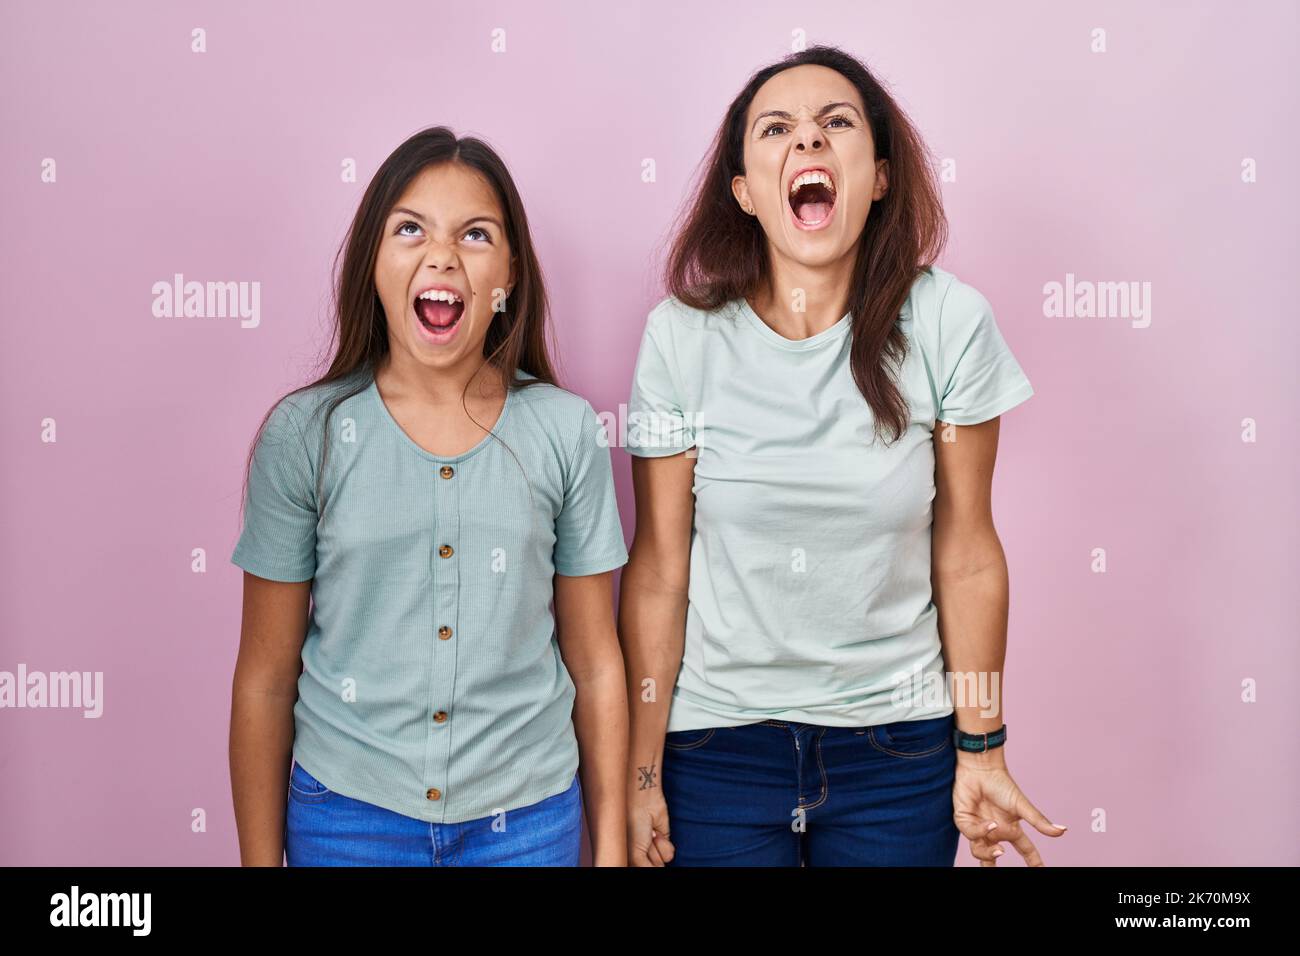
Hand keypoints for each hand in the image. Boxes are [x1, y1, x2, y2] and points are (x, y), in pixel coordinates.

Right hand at [627, 789, 674, 866]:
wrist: (643, 803)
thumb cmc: (632, 825)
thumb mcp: (635, 856)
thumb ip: (645, 869)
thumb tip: (658, 871)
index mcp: (626, 859)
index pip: (637, 870)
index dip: (643, 866)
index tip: (638, 858)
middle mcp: (638, 857)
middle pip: (650, 869)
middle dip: (648, 858)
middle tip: (642, 843)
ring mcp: (651, 850)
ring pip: (660, 865)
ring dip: (656, 851)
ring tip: (648, 837)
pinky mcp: (663, 842)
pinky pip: (669, 856)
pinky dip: (664, 845)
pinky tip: (656, 834)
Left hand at [952, 750, 1066, 865]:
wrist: (981, 768)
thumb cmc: (1001, 784)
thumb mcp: (1022, 805)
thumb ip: (1039, 821)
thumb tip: (1063, 831)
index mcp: (1011, 829)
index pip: (1026, 850)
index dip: (1034, 861)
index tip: (1042, 870)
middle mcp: (995, 831)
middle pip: (993, 856)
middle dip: (993, 866)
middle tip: (1002, 859)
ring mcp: (978, 827)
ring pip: (980, 852)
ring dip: (989, 854)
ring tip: (1000, 849)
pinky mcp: (964, 820)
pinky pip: (971, 834)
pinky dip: (981, 832)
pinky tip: (990, 824)